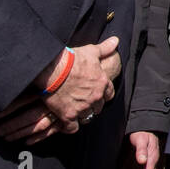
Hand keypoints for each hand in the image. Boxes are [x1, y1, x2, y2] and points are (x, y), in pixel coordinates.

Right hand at [0, 37, 119, 142]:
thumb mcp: (91, 51)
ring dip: (82, 115)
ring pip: (87, 117)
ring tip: (75, 111)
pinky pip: (72, 128)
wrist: (53, 69)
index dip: (104, 93)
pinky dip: (69, 126)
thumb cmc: (72, 59)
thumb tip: (115, 40)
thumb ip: (104, 48)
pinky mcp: (68, 115)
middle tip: (84, 102)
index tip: (98, 93)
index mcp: (102, 82)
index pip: (109, 93)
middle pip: (99, 107)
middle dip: (93, 105)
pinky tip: (66, 122)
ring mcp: (82, 107)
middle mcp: (95, 97)